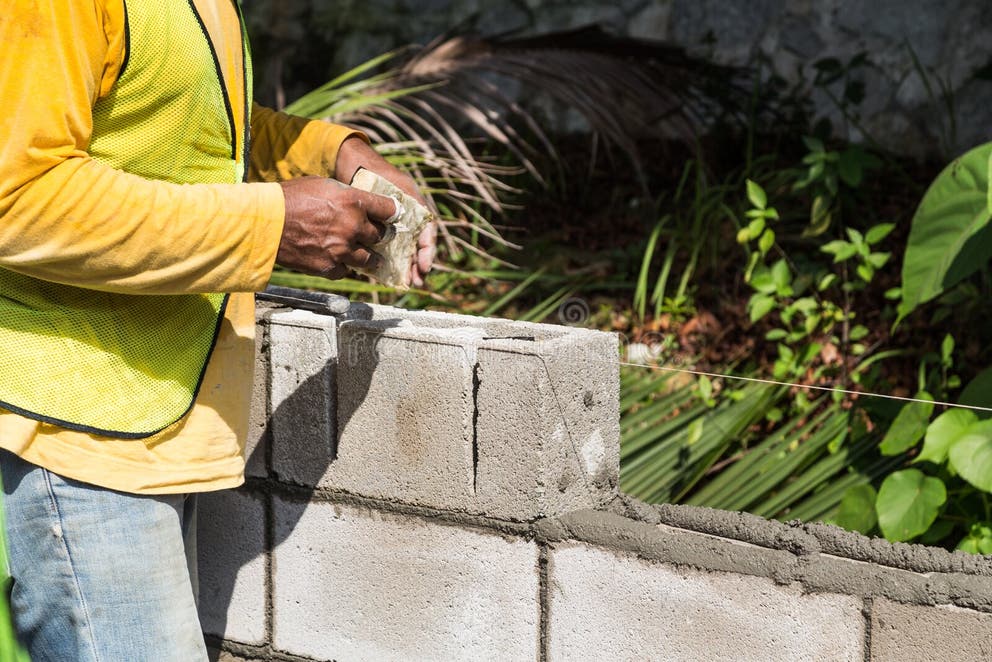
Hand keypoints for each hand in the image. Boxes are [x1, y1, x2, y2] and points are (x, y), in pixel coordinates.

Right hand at [276, 176, 396, 278]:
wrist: (264, 222)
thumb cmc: (290, 198)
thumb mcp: (322, 185)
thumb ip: (346, 196)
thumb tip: (359, 203)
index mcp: (353, 201)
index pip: (389, 209)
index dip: (393, 213)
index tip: (393, 216)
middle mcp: (352, 226)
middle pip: (381, 235)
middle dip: (377, 234)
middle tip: (374, 235)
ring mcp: (341, 249)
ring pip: (369, 259)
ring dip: (368, 256)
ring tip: (368, 256)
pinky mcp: (329, 267)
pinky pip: (346, 271)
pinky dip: (343, 266)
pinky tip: (338, 260)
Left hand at [335, 136, 437, 285]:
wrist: (350, 162)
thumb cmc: (368, 170)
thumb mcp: (381, 183)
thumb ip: (390, 203)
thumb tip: (394, 225)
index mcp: (413, 203)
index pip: (427, 229)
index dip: (427, 249)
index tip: (424, 265)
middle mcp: (407, 214)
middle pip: (418, 243)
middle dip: (419, 263)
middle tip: (417, 280)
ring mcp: (395, 222)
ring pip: (406, 247)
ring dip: (408, 265)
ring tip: (408, 282)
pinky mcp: (382, 228)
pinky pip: (390, 247)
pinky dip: (391, 259)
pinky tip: (388, 273)